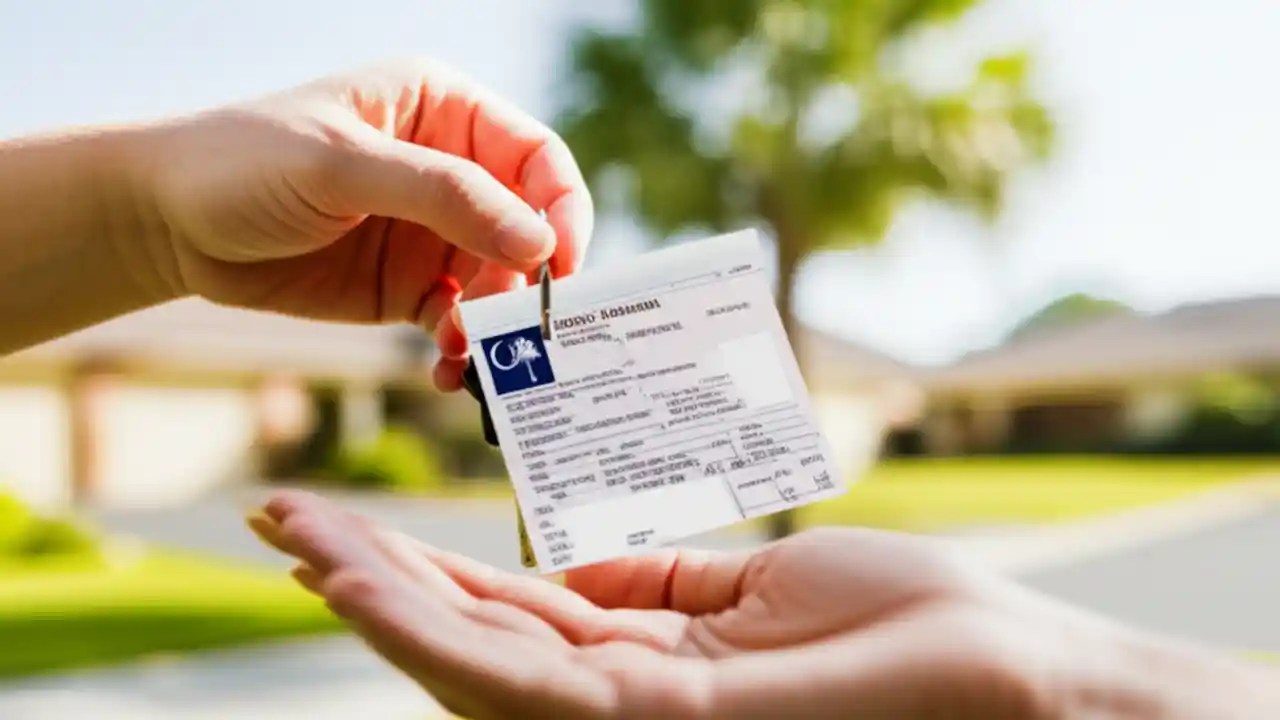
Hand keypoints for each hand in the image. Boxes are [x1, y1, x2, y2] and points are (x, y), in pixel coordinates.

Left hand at [134, 58, 591, 389]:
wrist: (167, 222)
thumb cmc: (244, 163)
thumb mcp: (343, 166)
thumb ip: (444, 195)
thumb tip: (539, 242)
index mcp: (444, 111)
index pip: (535, 157)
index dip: (561, 209)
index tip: (562, 266)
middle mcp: (449, 170)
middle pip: (527, 228)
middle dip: (530, 281)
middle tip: (524, 331)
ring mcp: (432, 232)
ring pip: (499, 284)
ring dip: (496, 326)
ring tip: (467, 355)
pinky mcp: (409, 286)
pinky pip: (460, 321)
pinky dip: (463, 349)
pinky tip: (445, 369)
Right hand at [249, 491, 1279, 718]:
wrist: (1034, 689)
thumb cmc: (919, 637)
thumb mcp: (766, 590)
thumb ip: (661, 590)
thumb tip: (574, 568)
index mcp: (659, 673)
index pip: (519, 627)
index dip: (429, 581)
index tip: (358, 529)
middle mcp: (632, 714)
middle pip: (478, 650)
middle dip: (376, 589)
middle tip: (283, 526)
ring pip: (480, 672)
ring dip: (383, 608)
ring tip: (302, 546)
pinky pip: (530, 685)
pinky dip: (439, 640)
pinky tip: (373, 591)